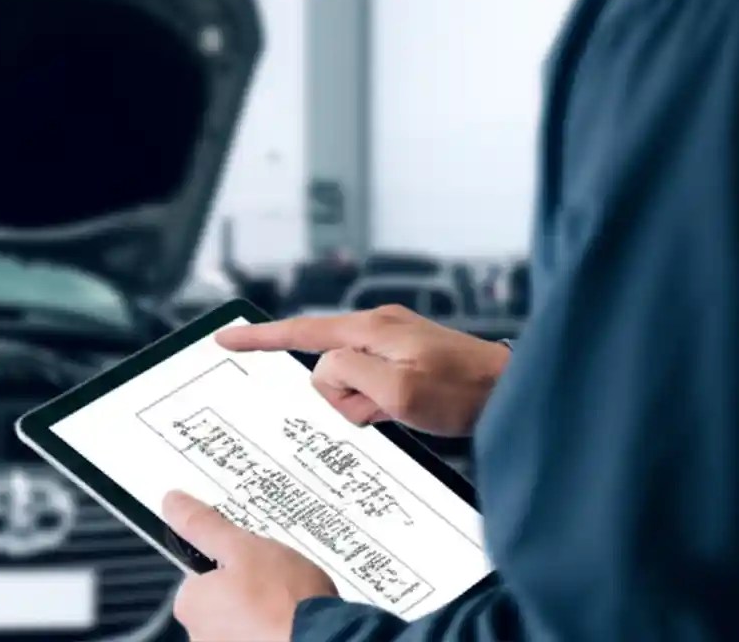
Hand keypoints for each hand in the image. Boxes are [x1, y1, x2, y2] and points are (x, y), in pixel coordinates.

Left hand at [164, 490, 336, 641]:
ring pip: (241, 625)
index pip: (200, 577)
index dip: (229, 565)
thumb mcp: (243, 547)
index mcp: (191, 604)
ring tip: (291, 606)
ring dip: (260, 617)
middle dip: (245, 593)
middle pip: (220, 604)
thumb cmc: (284, 598)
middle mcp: (198, 637)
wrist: (326, 640)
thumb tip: (172, 503)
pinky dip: (270, 634)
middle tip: (278, 583)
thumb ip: (204, 526)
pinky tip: (293, 625)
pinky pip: (257, 639)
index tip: (254, 563)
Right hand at [216, 305, 509, 436]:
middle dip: (340, 396)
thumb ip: (349, 376)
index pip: (300, 331)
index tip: (228, 338)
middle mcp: (377, 328)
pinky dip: (375, 403)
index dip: (260, 338)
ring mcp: (392, 342)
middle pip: (326, 364)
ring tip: (401, 411)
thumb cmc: (464, 391)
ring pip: (348, 380)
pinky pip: (369, 385)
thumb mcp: (398, 390)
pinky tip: (402, 411)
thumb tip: (326, 373)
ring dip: (363, 404)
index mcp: (371, 329)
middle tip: (377, 410)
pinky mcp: (404, 359)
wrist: (510, 392)